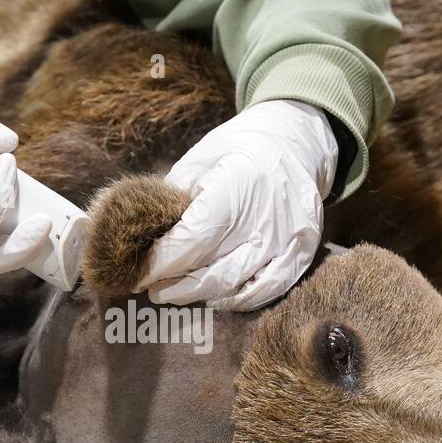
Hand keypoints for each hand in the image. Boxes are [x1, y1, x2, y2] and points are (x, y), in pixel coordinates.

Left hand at [134, 99, 337, 310]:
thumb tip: (144, 239)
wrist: (296, 142)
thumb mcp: (199, 161)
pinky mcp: (302, 252)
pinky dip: (238, 300)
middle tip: (152, 289)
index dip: (162, 262)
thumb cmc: (238, 150)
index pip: (193, 239)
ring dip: (201, 295)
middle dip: (177, 285)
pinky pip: (267, 291)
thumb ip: (173, 200)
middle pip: (213, 270)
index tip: (139, 273)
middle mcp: (266, 216)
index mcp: (236, 186)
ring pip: (237, 285)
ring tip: (176, 292)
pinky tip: (215, 297)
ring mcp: (288, 239)